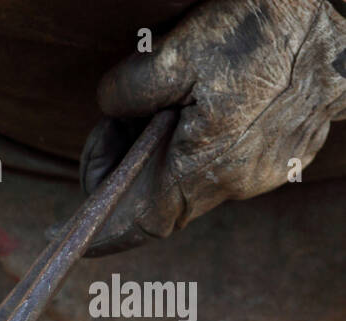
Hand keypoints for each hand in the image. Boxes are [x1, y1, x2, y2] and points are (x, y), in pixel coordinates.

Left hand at [82, 0, 345, 254]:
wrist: (329, 18)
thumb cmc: (254, 29)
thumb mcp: (171, 53)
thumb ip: (123, 94)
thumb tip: (110, 113)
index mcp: (210, 167)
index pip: (142, 225)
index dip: (103, 229)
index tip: (70, 225)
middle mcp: (241, 182)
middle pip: (161, 197)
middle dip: (127, 167)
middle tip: (119, 121)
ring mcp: (269, 170)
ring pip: (191, 178)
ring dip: (163, 150)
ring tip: (169, 97)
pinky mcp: (287, 153)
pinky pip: (226, 161)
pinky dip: (199, 141)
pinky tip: (205, 99)